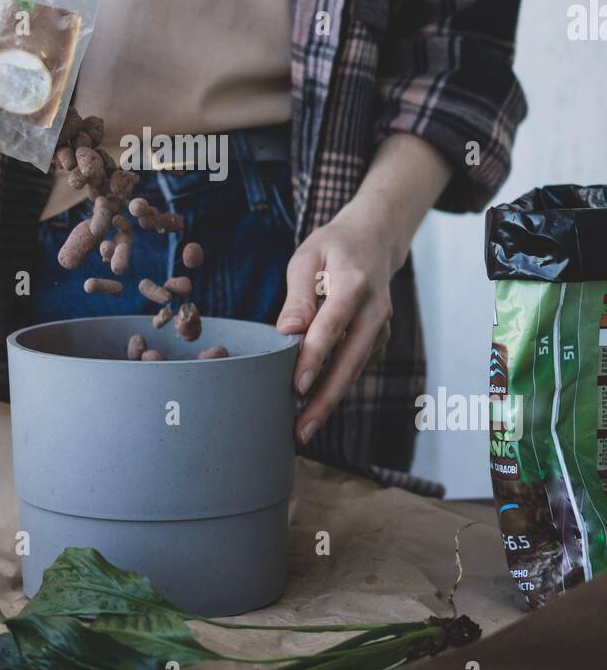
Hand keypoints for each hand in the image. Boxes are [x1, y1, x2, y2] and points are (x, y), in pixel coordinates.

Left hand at [276, 210, 394, 445]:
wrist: (375, 239)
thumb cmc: (332, 249)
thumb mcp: (307, 258)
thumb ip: (299, 296)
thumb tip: (288, 333)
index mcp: (355, 284)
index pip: (332, 326)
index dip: (314, 358)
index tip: (296, 387)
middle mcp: (376, 309)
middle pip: (349, 360)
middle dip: (324, 398)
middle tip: (300, 430)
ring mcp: (382, 326)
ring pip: (354, 370)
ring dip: (330, 399)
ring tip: (302, 429)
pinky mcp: (379, 338)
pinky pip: (356, 366)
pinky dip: (336, 386)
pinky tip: (314, 405)